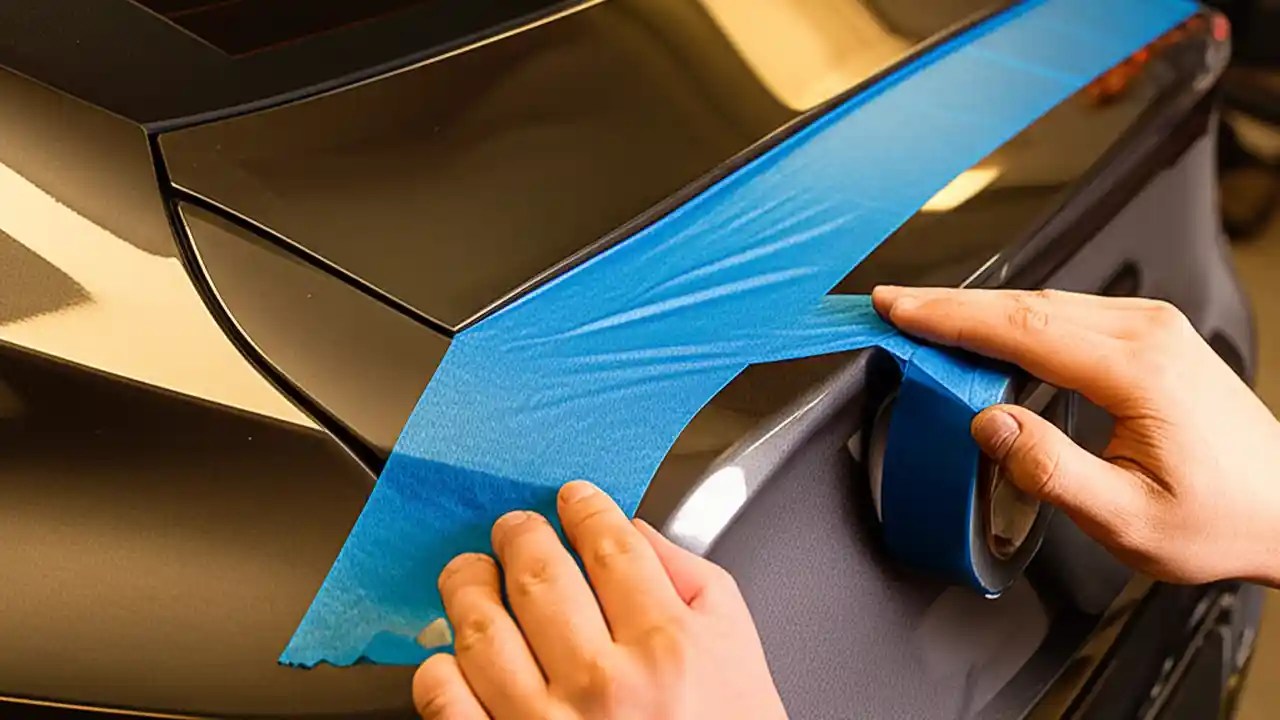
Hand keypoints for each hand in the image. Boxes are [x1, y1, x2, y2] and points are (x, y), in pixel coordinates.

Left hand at [412, 481, 787, 718]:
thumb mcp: (739, 657)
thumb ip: (695, 583)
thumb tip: (635, 534)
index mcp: (667, 648)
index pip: (609, 546)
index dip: (583, 508)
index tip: (573, 500)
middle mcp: (603, 685)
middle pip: (539, 573)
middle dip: (519, 534)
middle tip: (515, 529)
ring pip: (481, 628)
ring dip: (468, 586)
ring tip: (473, 575)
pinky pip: (447, 700)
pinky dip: (440, 668)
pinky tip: (456, 655)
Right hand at [873, 286, 1279, 586]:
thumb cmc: (1222, 518)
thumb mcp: (1128, 520)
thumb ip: (1050, 470)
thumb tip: (989, 425)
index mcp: (1138, 370)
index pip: (1020, 328)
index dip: (949, 317)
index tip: (897, 310)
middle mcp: (1147, 333)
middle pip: (1026, 303)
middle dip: (949, 303)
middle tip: (891, 305)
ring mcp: (1152, 329)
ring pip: (1044, 302)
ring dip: (979, 308)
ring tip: (923, 317)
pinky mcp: (1152, 336)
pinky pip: (1067, 312)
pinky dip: (1014, 318)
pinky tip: (986, 330)